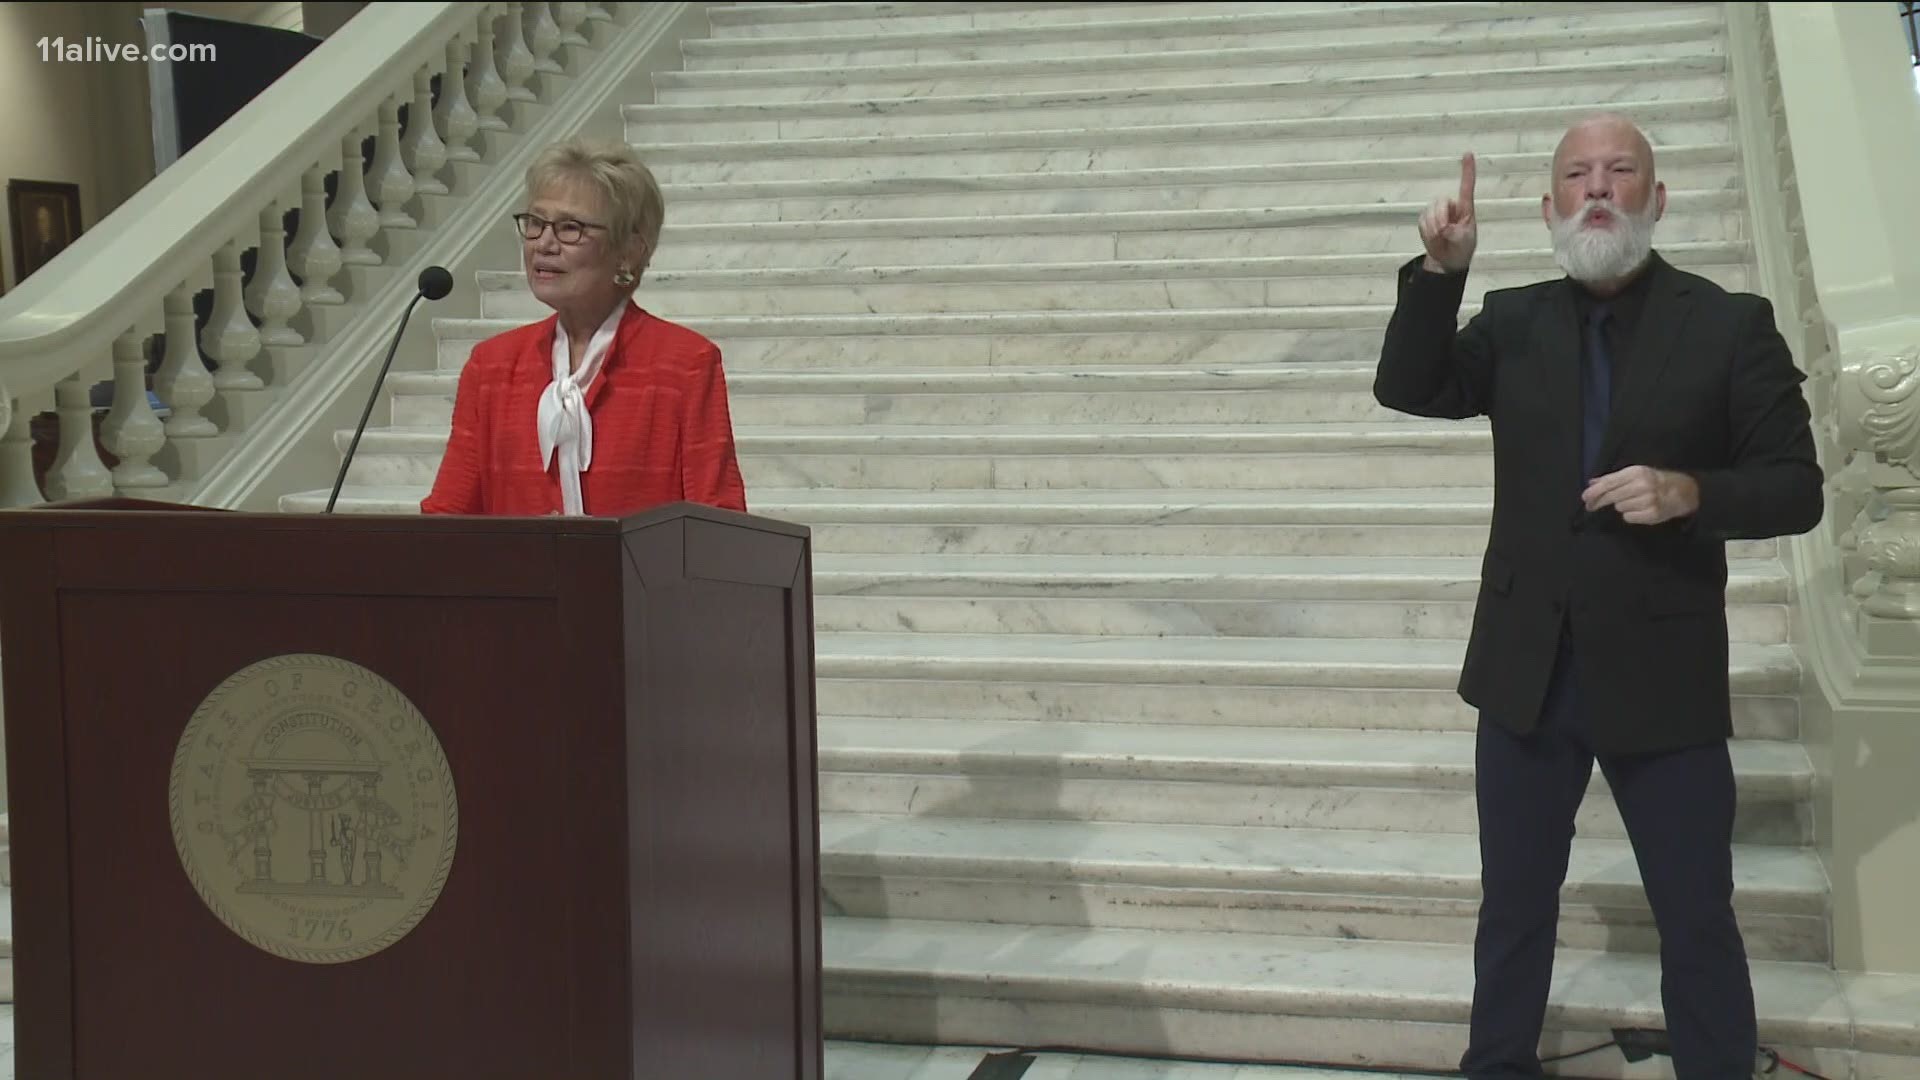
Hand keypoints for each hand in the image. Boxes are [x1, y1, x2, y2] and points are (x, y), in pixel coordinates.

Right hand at [1419, 153, 1477, 273]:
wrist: (1448, 261)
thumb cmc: (1462, 248)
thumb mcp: (1465, 241)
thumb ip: (1456, 232)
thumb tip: (1443, 227)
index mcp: (1465, 208)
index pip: (1466, 186)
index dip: (1467, 170)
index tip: (1468, 153)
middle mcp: (1451, 206)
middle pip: (1441, 202)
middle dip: (1439, 218)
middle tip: (1443, 233)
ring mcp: (1436, 212)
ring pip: (1429, 213)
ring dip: (1433, 229)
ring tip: (1440, 239)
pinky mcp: (1425, 219)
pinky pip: (1422, 222)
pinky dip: (1426, 232)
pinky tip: (1434, 239)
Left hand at [1583, 466, 1699, 524]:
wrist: (1683, 491)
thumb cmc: (1655, 481)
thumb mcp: (1636, 474)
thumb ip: (1613, 478)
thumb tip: (1592, 482)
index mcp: (1637, 472)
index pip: (1609, 483)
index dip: (1594, 491)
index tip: (1584, 498)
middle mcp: (1642, 485)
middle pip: (1611, 496)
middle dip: (1599, 501)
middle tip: (1591, 506)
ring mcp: (1648, 500)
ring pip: (1619, 507)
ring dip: (1621, 506)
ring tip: (1633, 501)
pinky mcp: (1652, 514)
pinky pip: (1629, 517)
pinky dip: (1630, 515)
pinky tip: (1639, 509)